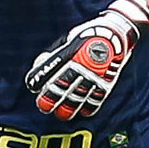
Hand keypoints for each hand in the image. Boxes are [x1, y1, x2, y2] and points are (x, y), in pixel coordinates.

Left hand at [25, 0, 148, 119]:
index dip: (38, 79)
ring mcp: (94, 75)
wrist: (116, 33)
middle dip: (50, 99)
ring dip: (67, 108)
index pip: (48, 68)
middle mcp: (80, 65)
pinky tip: (82, 111)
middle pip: (61, 87)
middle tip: (43, 107)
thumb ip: (56, 53)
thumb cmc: (88, 35)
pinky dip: (88, 107)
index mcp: (70, 52)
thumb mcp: (70, 39)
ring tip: (61, 114)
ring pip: (77, 97)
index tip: (32, 86)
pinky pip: (96, 99)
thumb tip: (41, 65)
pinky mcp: (106, 82)